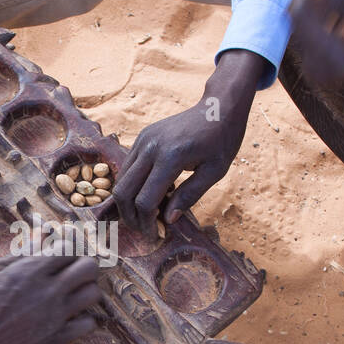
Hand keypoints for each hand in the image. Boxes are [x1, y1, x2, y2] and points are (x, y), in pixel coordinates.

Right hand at [0, 254, 101, 343]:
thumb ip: (18, 254)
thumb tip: (42, 236)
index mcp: (30, 270)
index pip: (69, 247)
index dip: (68, 247)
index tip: (62, 252)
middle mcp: (49, 291)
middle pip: (90, 267)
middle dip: (83, 265)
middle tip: (72, 272)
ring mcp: (56, 317)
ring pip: (94, 295)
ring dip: (86, 291)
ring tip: (73, 294)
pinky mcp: (57, 340)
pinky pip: (88, 324)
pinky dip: (83, 319)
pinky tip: (70, 319)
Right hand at [113, 48, 268, 235]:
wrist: (218, 108)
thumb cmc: (222, 140)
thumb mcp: (214, 172)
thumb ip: (189, 196)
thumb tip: (168, 220)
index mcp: (171, 157)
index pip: (145, 200)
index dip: (147, 223)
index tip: (155, 235)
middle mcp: (150, 147)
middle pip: (124, 191)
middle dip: (130, 216)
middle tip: (144, 230)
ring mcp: (143, 140)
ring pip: (121, 179)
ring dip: (129, 202)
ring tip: (146, 215)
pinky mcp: (142, 137)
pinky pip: (128, 167)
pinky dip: (133, 185)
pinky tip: (151, 194)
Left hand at [287, 0, 343, 88]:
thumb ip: (343, 1)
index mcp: (338, 59)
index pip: (304, 18)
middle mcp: (321, 69)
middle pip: (297, 21)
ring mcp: (315, 70)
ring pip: (300, 26)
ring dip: (315, 6)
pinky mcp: (314, 66)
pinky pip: (306, 34)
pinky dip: (318, 17)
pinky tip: (341, 17)